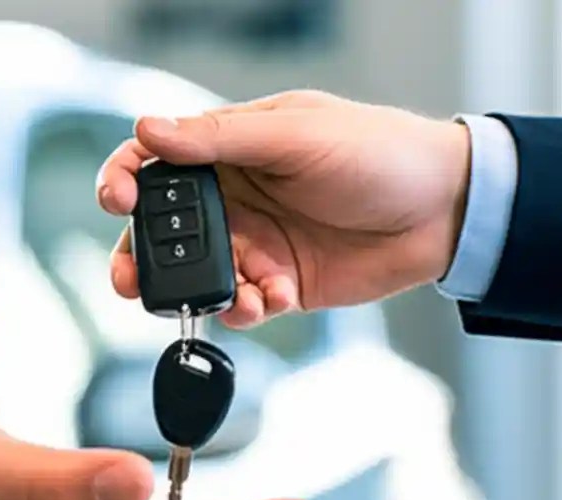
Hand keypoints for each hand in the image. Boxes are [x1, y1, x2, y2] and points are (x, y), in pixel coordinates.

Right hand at [98, 90, 471, 327]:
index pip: (158, 160)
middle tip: (130, 281)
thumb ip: (220, 140)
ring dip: (197, 292)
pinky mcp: (281, 284)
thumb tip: (148, 130)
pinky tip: (272, 297)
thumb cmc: (379, 153)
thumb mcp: (297, 137)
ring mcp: (256, 243)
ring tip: (229, 293)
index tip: (117, 202)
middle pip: (163, 231)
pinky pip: (243, 304)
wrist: (444, 210)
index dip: (125, 179)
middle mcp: (236, 197)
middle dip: (141, 258)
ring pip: (198, 276)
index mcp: (232, 148)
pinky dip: (246, 308)